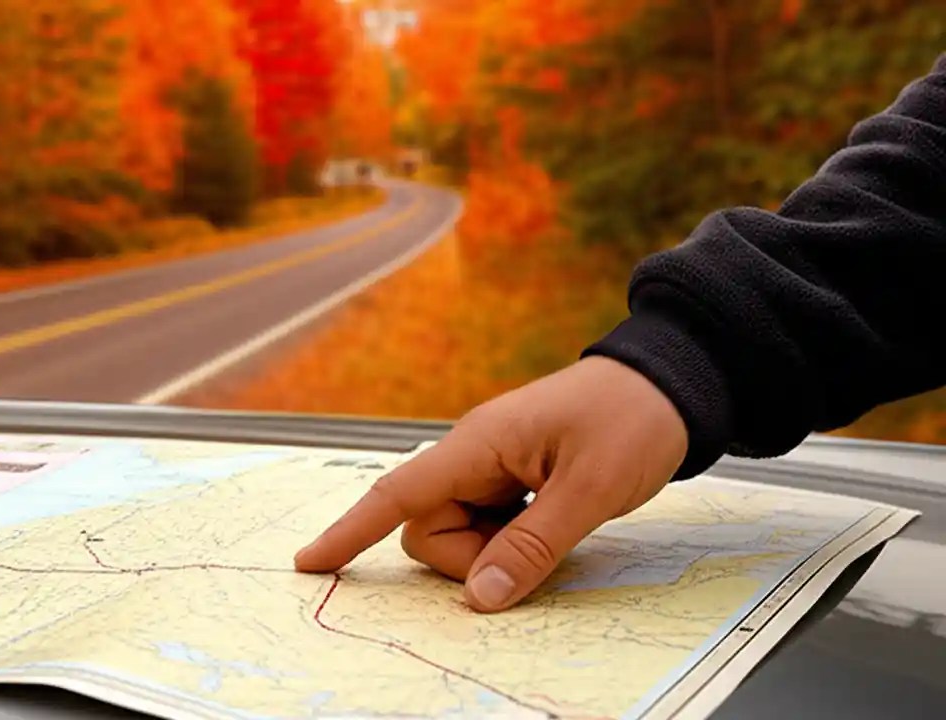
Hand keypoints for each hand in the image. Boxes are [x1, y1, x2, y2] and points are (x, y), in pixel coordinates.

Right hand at [294, 356, 688, 612]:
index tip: (311, 562)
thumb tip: (481, 596)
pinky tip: (551, 524)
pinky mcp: (513, 480)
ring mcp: (492, 468)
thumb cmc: (630, 420)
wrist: (670, 382)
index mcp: (478, 445)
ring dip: (496, 551)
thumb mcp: (590, 489)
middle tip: (536, 549)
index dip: (350, 531)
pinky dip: (510, 541)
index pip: (397, 493)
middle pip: (429, 528)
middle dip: (469, 558)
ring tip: (556, 526)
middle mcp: (473, 455)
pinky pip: (488, 526)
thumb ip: (534, 546)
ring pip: (459, 533)